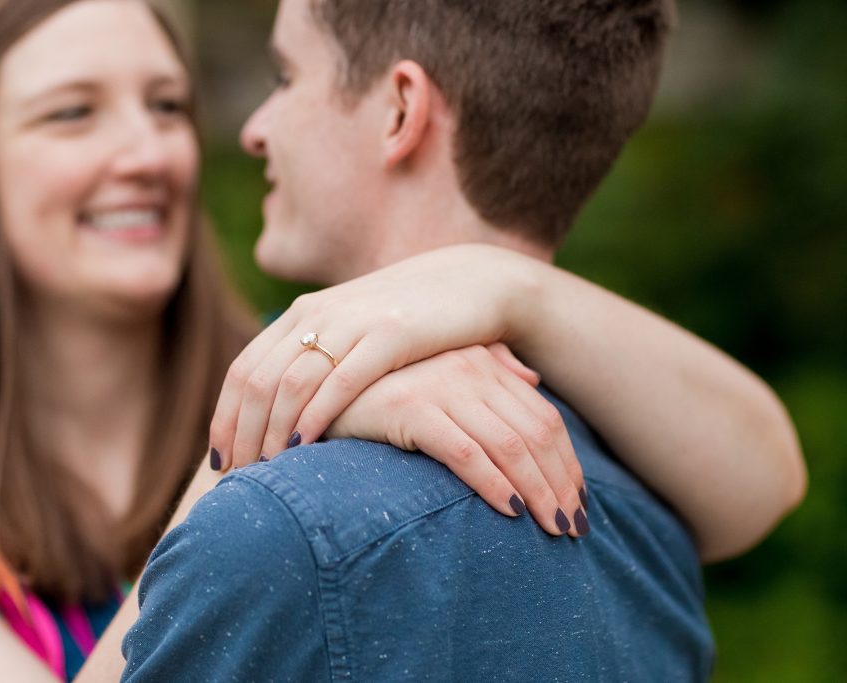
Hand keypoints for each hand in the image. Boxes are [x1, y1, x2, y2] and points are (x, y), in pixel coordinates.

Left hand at [209, 244, 539, 469]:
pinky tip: (303, 446)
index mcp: (301, 315)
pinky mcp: (389, 335)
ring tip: (265, 472)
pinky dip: (314, 416)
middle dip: (241, 435)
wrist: (472, 282)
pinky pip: (339, 381)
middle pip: (257, 383)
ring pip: (288, 385)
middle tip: (237, 479)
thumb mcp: (354, 333)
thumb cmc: (411, 319)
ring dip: (270, 434)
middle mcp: (316, 315)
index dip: (224, 418)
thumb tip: (283, 413)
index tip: (219, 462)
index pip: (243, 371)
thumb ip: (319, 360)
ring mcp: (350, 323)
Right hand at [328, 344, 586, 535]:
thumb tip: (533, 382)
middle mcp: (468, 368)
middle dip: (560, 482)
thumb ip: (488, 368)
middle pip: (535, 432)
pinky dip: (494, 483)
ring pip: (508, 444)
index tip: (578, 500)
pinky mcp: (409, 408)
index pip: (542, 416)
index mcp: (481, 361)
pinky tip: (510, 510)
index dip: (567, 461)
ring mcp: (439, 385)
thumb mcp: (440, 374)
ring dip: (538, 490)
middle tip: (574, 527)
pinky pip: (465, 452)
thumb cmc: (383, 387)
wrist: (317, 385)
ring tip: (552, 529)